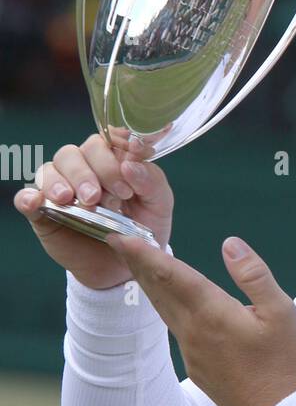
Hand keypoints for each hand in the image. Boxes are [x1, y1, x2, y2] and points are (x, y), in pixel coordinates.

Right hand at [14, 130, 173, 289]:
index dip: (116, 147)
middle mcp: (83, 168)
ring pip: (52, 169)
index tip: (129, 165)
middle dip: (93, 172)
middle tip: (106, 198)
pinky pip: (26, 197)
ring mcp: (61, 189)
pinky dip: (29, 197)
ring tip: (79, 202)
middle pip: (78, 152)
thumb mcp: (158, 205)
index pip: (106, 138)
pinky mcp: (44, 212)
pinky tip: (37, 202)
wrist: (126, 266)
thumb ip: (151, 181)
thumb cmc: (143, 229)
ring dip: (63, 182)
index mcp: (112, 160)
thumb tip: (130, 164)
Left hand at [103, 232, 295, 405]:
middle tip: (116, 241)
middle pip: (159, 291)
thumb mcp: (282, 311)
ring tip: (138, 266)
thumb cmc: (286, 362)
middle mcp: (194, 332)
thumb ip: (253, 274)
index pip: (172, 275)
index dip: (145, 254)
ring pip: (164, 311)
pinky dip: (166, 308)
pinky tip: (169, 302)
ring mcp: (192, 352)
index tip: (121, 237)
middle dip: (137, 265)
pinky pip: (176, 329)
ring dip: (149, 286)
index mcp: (213, 314)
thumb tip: (229, 243)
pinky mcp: (197, 368)